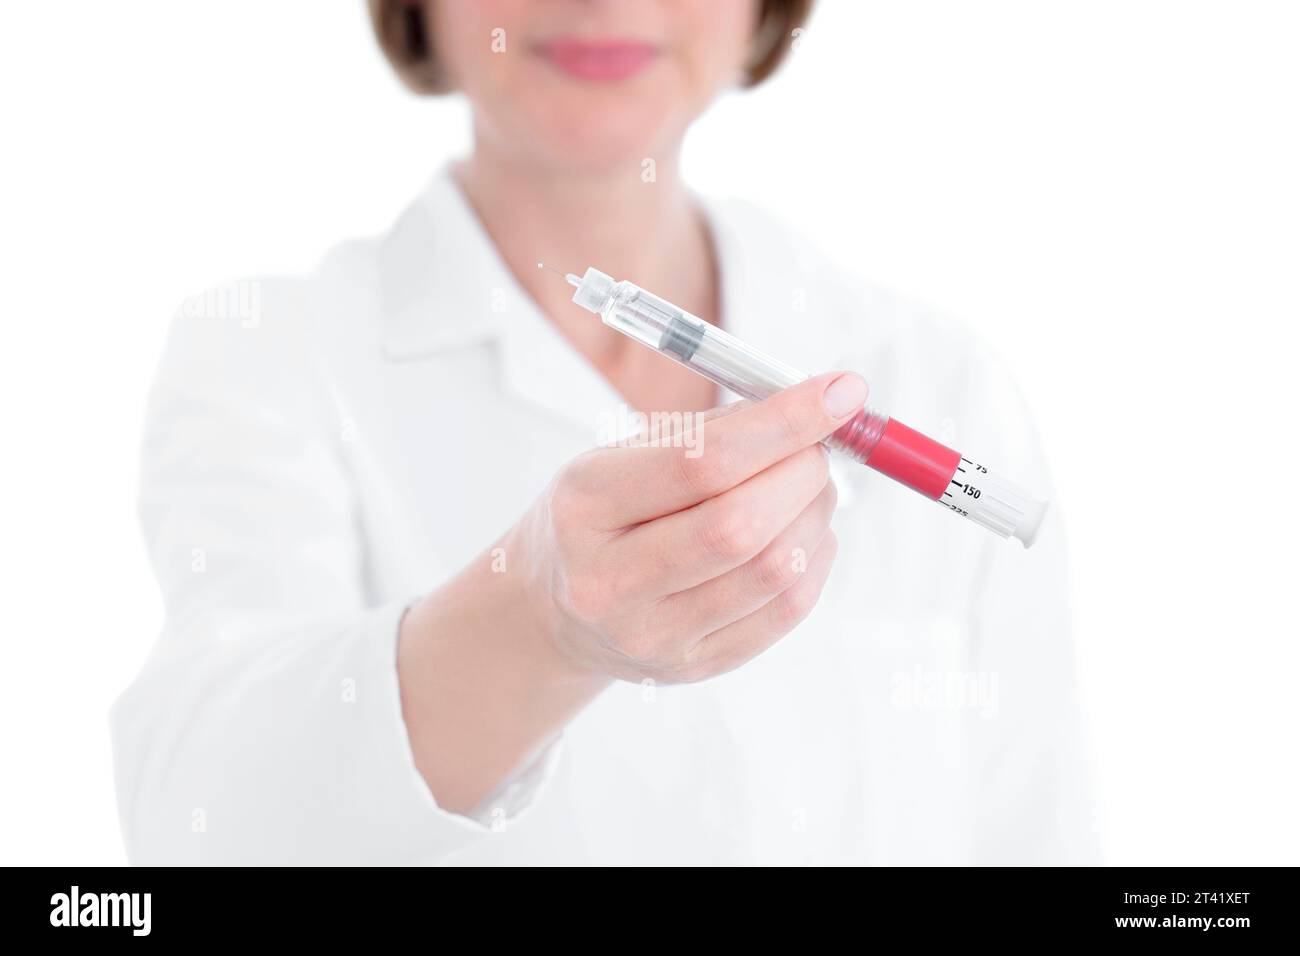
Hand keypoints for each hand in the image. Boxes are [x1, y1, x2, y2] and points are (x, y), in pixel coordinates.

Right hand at [507, 372, 867, 683]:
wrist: (554, 610)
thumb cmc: (601, 517)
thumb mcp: (623, 455)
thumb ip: (710, 431)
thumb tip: (810, 409)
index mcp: (586, 505)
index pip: (703, 462)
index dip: (785, 423)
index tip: (842, 391)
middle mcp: (610, 580)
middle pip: (742, 525)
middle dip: (804, 472)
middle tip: (817, 447)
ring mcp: (653, 635)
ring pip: (774, 570)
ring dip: (816, 514)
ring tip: (808, 488)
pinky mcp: (694, 667)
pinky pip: (786, 610)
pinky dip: (815, 558)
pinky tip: (801, 533)